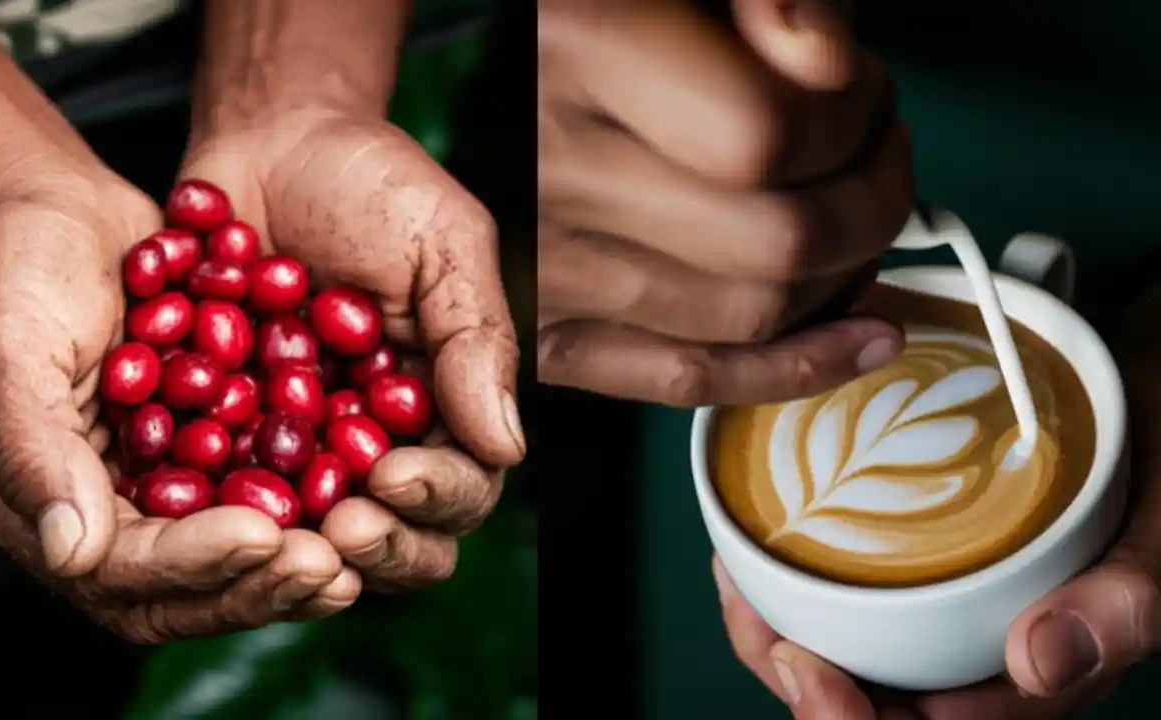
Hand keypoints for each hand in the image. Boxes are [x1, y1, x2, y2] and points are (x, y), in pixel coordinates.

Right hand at [0, 159, 358, 642]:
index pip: (115, 569)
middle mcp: (89, 509)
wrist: (50, 200)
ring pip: (222, 554)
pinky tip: (358, 498)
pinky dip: (300, 506)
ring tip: (352, 559)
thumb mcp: (7, 348)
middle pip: (178, 587)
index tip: (263, 537)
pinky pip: (248, 496)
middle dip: (254, 583)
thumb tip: (72, 554)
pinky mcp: (194, 449)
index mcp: (25, 502)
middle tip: (330, 569)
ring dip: (287, 564)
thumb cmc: (11, 262)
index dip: (191, 562)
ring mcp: (145, 482)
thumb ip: (34, 450)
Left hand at [179, 107, 525, 590]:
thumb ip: (476, 341)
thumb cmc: (373, 184)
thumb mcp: (443, 245)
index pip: (460, 485)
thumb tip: (505, 447)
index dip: (435, 497)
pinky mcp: (222, 433)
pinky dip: (210, 497)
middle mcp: (374, 443)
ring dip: (296, 542)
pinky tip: (193, 488)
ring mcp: (298, 445)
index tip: (394, 476)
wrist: (268, 139)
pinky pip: (216, 488)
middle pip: (393, 533)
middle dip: (375, 543)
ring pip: (308, 534)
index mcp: (442, 409)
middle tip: (341, 524)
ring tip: (269, 526)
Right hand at [538, 0, 913, 405]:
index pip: (764, 137)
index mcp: (571, 55)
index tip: (866, 97)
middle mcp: (551, 173)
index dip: (853, 121)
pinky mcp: (548, 335)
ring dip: (844, 273)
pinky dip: (790, 371)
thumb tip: (834, 73)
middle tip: (880, 158)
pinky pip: (683, 378)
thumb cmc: (557, 26)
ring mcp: (544, 270)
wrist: (434, 96)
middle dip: (871, 200)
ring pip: (747, 315)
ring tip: (858, 220)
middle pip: (774, 241)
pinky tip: (861, 338)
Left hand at [711, 287, 1160, 718]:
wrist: (1137, 403)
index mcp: (1037, 676)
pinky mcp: (918, 570)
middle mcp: (983, 658)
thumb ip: (1120, 602)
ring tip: (741, 591)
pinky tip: (754, 559)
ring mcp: (948, 615)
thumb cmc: (1151, 466)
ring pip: (853, 658)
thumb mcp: (1155, 529)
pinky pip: (846, 602)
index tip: (807, 672)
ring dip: (786, 638)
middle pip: (878, 704)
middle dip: (806, 686)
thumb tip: (1037, 664)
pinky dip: (792, 589)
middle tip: (766, 638)